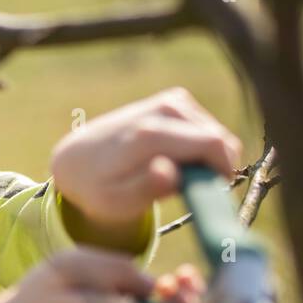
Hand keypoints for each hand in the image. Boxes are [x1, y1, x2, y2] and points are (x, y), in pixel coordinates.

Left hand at [51, 87, 243, 226]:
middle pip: (220, 140)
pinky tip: (174, 160)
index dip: (224, 171)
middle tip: (184, 190)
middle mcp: (164, 108)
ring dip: (205, 160)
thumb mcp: (116, 202)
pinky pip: (207, 129)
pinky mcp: (175, 99)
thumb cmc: (99, 189)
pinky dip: (199, 148)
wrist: (79, 159)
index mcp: (150, 134)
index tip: (209, 194)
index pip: (212, 144)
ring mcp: (172, 99)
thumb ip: (145, 189)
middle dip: (214, 169)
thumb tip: (169, 170)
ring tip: (173, 176)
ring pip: (217, 135)